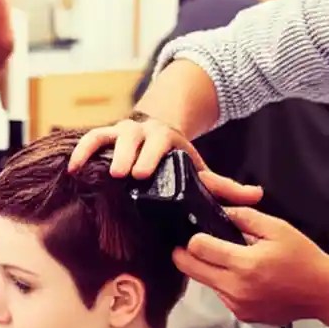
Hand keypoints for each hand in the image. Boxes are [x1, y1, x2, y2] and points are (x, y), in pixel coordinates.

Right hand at [68, 116, 262, 205]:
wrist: (160, 134)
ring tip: (88, 170)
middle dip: (125, 155)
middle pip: (131, 138)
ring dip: (98, 151)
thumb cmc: (178, 160)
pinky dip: (80, 151)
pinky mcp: (105, 137)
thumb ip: (225, 185)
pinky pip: (90, 139)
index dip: (150, 156)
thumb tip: (258, 195)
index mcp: (166, 139)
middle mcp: (141, 132)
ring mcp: (121, 132)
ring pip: (107, 135)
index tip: (144, 174)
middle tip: (122, 174)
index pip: (158, 143)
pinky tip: (71, 169)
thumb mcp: (200, 169)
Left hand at [175, 206, 328, 325]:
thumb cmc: (304, 259)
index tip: (198, 233)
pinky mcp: (242, 315)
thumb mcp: (276, 228)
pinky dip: (225, 284)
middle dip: (186, 254)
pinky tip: (244, 276)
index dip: (194, 238)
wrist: (324, 292)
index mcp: (246, 264)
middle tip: (193, 245)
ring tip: (232, 259)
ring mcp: (238, 305)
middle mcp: (238, 288)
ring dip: (210, 270)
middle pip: (190, 269)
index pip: (197, 249)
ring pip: (205, 283)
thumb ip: (243, 216)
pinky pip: (221, 295)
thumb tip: (220, 211)